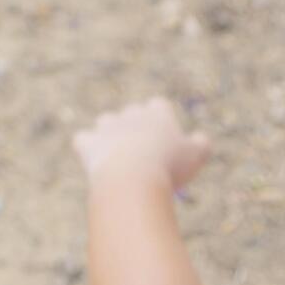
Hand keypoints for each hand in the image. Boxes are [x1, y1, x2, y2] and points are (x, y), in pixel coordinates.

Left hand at [74, 98, 211, 194]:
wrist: (132, 178)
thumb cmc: (168, 167)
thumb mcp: (196, 157)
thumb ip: (202, 144)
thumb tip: (201, 140)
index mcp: (157, 113)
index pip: (159, 106)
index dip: (162, 121)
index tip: (165, 140)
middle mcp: (130, 114)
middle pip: (132, 113)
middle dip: (136, 129)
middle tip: (145, 156)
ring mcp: (108, 127)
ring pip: (106, 121)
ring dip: (111, 135)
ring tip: (120, 158)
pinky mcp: (89, 143)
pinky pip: (83, 139)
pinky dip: (88, 148)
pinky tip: (95, 160)